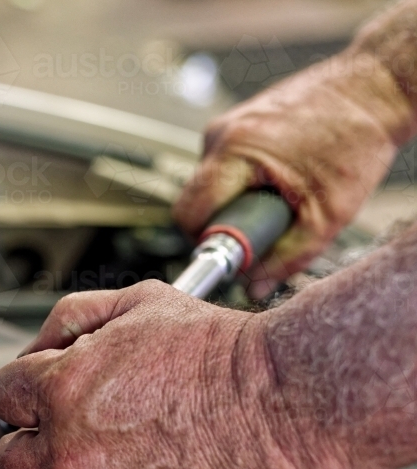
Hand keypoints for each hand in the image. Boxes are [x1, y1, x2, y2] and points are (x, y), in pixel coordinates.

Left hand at [0, 281, 316, 468]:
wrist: (286, 403)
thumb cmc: (223, 355)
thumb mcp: (138, 303)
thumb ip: (72, 318)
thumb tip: (38, 349)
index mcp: (64, 387)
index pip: (2, 399)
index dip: (17, 400)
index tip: (30, 408)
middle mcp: (70, 450)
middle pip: (4, 465)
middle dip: (17, 454)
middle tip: (37, 453)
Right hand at [173, 51, 415, 298]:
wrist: (374, 88)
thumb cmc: (358, 138)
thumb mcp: (329, 215)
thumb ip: (288, 258)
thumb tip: (254, 287)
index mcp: (234, 152)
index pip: (187, 215)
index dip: (209, 241)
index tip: (240, 251)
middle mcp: (221, 134)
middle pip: (196, 201)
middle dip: (228, 221)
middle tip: (270, 223)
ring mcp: (226, 124)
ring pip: (210, 185)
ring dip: (239, 200)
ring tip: (282, 194)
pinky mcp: (236, 122)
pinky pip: (224, 167)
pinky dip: (247, 180)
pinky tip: (282, 175)